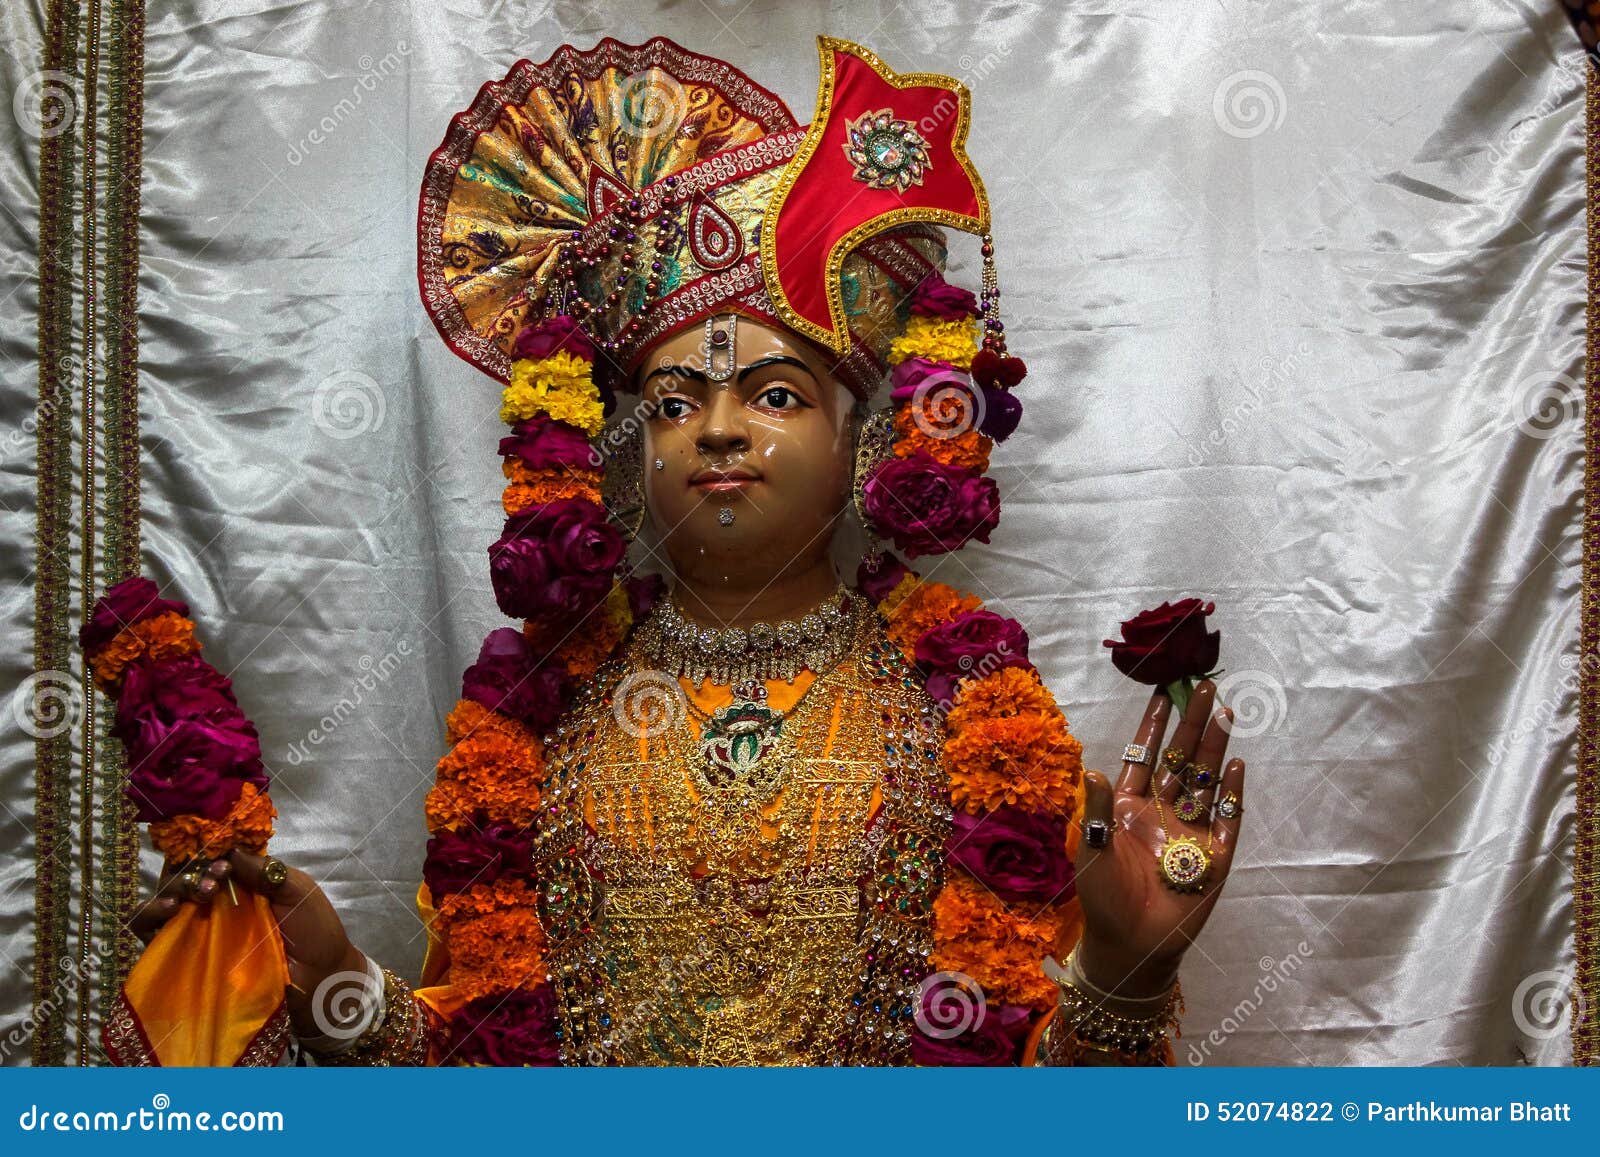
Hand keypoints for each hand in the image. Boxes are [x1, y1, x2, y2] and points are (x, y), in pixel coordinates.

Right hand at [129, 849, 364, 1037]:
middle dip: (190, 874)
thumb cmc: (314, 931)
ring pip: (164, 902)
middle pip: (184, 878)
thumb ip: (266, 871)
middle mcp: (217, 903)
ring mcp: (200, 929)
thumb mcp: (298, 891)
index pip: (211, 859)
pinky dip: (151, 918)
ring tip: (181, 898)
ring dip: (167, 893)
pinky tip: (168, 911)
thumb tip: (231, 852)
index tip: (221, 862)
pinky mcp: (185, 956)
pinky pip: (155, 935)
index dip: (208, 855)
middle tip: (211, 883)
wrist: (319, 979)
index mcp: (243, 883)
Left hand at [1070, 679, 1246, 999]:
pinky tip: (1236, 767)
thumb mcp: (1091, 851)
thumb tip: (1092, 770)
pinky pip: (1226, 818)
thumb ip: (1096, 810)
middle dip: (1192, 724)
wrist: (1130, 945)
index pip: (1145, 755)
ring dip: (1214, 749)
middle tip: (1205, 686)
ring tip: (1224, 713)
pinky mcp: (1213, 855)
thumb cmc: (1103, 898)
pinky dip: (1231, 793)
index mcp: (1129, 805)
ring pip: (1205, 780)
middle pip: (1181, 759)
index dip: (1154, 726)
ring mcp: (1190, 831)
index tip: (1164, 691)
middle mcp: (1162, 811)